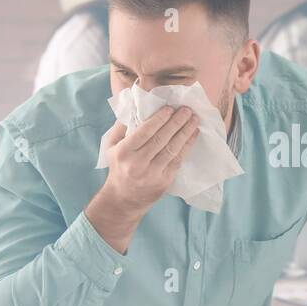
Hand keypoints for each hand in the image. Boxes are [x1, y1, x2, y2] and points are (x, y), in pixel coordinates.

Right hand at [85, 105, 199, 250]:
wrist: (124, 199)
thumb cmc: (119, 167)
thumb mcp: (112, 147)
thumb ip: (122, 127)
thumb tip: (136, 107)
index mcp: (124, 152)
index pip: (144, 132)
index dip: (159, 119)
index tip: (170, 108)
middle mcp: (138, 163)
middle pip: (161, 139)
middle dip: (176, 123)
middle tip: (187, 110)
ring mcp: (152, 173)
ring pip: (172, 149)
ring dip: (185, 132)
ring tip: (194, 120)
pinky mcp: (164, 181)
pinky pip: (178, 160)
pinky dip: (187, 146)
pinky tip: (193, 135)